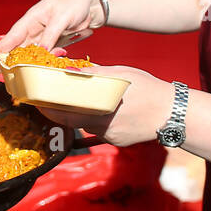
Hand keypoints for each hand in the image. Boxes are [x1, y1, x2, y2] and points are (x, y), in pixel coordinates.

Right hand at [0, 0, 102, 61]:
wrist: (92, 2)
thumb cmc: (74, 1)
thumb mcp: (61, 18)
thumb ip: (50, 36)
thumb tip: (40, 52)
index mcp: (32, 18)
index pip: (13, 35)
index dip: (1, 48)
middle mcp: (35, 28)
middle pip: (19, 47)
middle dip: (13, 59)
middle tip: (6, 71)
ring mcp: (45, 36)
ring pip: (33, 53)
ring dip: (32, 61)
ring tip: (30, 67)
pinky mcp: (55, 42)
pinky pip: (47, 54)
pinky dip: (48, 59)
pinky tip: (53, 59)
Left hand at [34, 65, 175, 146]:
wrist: (173, 113)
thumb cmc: (148, 89)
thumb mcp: (121, 73)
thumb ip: (94, 73)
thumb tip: (70, 68)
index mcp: (100, 109)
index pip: (64, 113)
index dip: (48, 108)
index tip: (37, 102)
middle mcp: (102, 126)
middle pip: (73, 120)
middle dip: (62, 110)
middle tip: (52, 100)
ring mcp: (110, 136)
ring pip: (87, 124)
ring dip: (84, 114)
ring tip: (94, 100)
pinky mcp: (117, 141)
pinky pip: (101, 130)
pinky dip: (99, 120)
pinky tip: (111, 111)